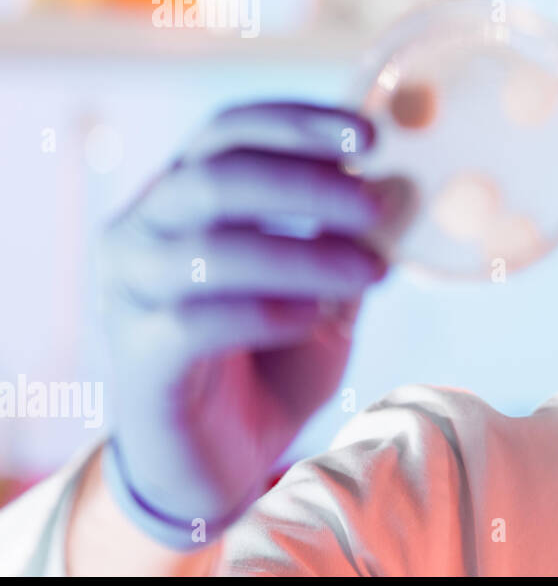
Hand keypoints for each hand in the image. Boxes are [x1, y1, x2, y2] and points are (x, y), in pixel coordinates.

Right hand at [98, 102, 407, 548]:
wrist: (218, 463)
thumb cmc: (270, 360)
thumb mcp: (323, 290)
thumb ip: (348, 242)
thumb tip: (401, 189)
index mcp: (180, 196)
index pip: (227, 131)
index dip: (297, 122)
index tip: (371, 135)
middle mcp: (140, 232)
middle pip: (216, 177)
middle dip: (307, 183)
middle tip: (376, 204)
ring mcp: (128, 294)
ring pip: (212, 248)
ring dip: (305, 254)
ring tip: (373, 270)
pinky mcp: (139, 358)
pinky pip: (199, 319)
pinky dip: (268, 310)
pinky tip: (316, 318)